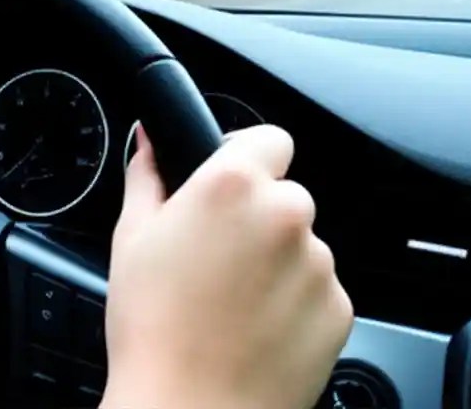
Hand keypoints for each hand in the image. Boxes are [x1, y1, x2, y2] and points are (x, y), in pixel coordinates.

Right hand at [102, 124, 352, 408]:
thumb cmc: (154, 331)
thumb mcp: (131, 240)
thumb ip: (147, 176)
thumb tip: (150, 142)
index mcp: (233, 186)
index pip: (270, 138)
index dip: (248, 157)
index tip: (230, 182)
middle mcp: (286, 215)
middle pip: (285, 196)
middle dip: (257, 218)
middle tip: (216, 256)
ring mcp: (319, 264)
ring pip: (302, 246)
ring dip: (276, 262)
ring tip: (231, 302)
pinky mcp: (339, 308)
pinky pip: (318, 290)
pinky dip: (294, 303)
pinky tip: (255, 328)